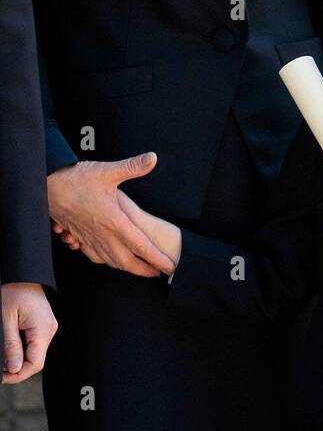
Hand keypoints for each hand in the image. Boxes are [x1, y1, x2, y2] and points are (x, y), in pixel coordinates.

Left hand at [1, 283, 57, 382]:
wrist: (21, 271)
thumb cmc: (12, 289)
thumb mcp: (5, 318)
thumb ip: (11, 345)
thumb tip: (14, 369)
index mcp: (43, 329)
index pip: (35, 363)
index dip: (18, 374)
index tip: (2, 377)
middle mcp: (49, 330)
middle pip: (36, 360)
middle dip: (17, 368)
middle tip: (0, 370)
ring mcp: (48, 327)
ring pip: (35, 352)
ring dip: (19, 358)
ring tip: (4, 358)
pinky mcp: (43, 324)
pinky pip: (34, 342)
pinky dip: (22, 348)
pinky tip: (11, 347)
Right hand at [47, 153, 176, 276]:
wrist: (45, 186)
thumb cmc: (75, 178)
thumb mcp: (107, 171)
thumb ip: (132, 166)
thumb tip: (152, 158)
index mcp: (115, 222)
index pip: (142, 246)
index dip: (157, 259)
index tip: (170, 267)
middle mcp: (103, 235)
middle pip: (127, 262)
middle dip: (144, 270)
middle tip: (157, 272)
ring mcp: (90, 239)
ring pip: (111, 262)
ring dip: (127, 268)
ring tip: (139, 269)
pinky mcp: (78, 238)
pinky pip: (95, 257)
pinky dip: (106, 262)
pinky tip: (111, 259)